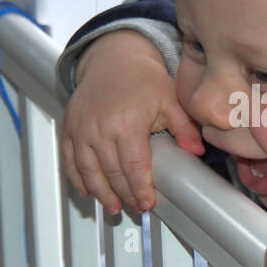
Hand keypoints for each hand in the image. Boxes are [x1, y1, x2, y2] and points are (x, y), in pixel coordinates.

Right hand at [60, 30, 203, 214]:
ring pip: (88, 171)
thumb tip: (197, 151)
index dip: (139, 190)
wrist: (113, 58)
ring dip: (100, 193)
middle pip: (111, 173)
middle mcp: (100, 127)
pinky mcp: (70, 128)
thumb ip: (184, 128)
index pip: (133, 166)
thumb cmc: (142, 78)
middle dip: (123, 195)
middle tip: (135, 207)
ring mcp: (81, 128)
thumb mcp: (170, 99)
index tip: (146, 204)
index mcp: (127, 122)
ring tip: (113, 207)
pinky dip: (77, 179)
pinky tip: (87, 192)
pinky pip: (69, 160)